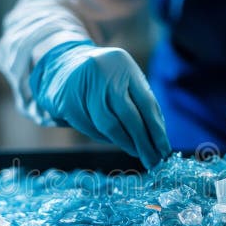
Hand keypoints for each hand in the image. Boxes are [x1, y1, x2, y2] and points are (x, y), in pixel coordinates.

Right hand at [30, 41, 171, 167]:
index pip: (146, 103)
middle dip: (143, 143)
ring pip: (109, 125)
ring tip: (136, 152)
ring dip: (125, 143)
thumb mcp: (123, 79)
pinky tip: (112, 140)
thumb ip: (140, 102)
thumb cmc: (103, 77)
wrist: (61, 65)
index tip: (164, 150)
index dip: (157, 130)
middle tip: (152, 160)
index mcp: (123, 65)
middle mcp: (103, 72)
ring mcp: (83, 86)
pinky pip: (90, 128)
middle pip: (129, 116)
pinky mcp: (67, 102)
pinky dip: (104, 138)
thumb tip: (159, 137)